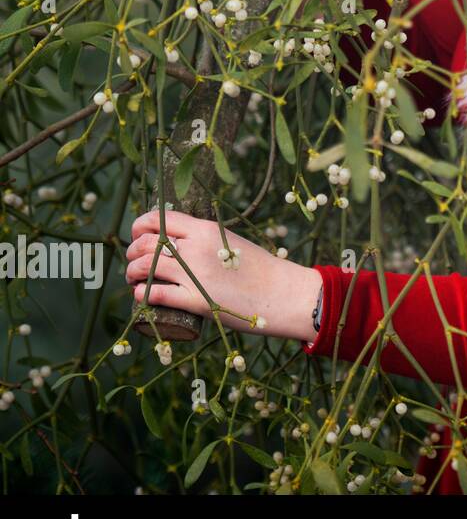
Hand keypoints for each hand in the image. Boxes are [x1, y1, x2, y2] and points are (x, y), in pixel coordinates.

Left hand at [125, 210, 321, 341]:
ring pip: (143, 267)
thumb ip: (206, 240)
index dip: (140, 226)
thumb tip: (183, 242)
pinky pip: (154, 294)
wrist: (282, 293)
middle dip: (132, 252)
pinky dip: (141, 294)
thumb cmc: (261, 269)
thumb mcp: (232, 242)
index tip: (138, 235)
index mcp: (205, 229)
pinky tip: (141, 296)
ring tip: (135, 280)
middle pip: (145, 243)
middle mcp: (195, 248)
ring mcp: (193, 274)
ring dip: (131, 274)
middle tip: (135, 262)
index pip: (159, 218)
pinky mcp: (195, 300)